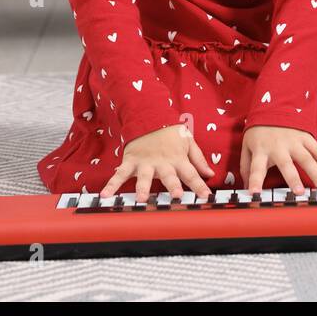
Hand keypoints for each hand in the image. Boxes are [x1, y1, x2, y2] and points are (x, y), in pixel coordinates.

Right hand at [99, 123, 214, 199]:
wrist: (149, 117)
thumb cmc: (171, 133)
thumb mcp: (189, 142)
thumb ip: (199, 159)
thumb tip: (211, 174)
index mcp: (178, 159)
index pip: (192, 174)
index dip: (200, 185)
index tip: (206, 197)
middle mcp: (162, 163)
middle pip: (169, 176)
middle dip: (173, 185)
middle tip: (176, 196)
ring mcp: (145, 163)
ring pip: (144, 177)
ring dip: (143, 187)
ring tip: (142, 199)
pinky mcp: (131, 162)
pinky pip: (120, 174)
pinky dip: (112, 184)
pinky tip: (105, 195)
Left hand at [241, 125, 316, 194]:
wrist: (273, 108)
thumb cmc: (259, 133)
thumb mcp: (247, 147)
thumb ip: (246, 167)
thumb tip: (245, 187)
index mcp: (261, 150)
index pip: (256, 168)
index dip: (255, 180)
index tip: (254, 193)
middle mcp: (278, 146)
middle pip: (286, 164)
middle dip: (293, 179)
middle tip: (299, 193)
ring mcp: (294, 141)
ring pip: (307, 159)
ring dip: (316, 174)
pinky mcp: (305, 137)